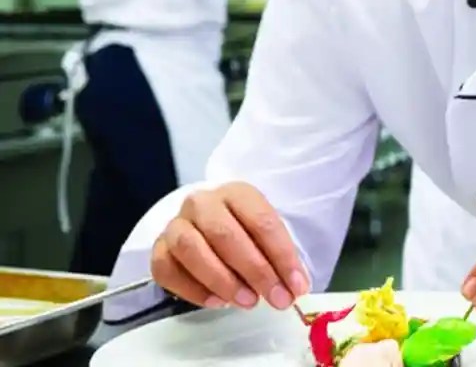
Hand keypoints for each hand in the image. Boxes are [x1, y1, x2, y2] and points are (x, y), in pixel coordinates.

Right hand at [151, 181, 309, 310]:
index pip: (262, 221)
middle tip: (276, 299)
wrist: (206, 225)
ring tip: (247, 301)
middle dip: (255, 271)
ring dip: (222, 281)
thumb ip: (279, 257)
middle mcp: (202, 203)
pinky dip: (193, 290)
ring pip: (191, 250)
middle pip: (225, 235)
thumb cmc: (245, 231)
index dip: (282, 256)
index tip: (297, 286)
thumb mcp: (266, 234)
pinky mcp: (159, 249)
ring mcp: (176, 225)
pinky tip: (216, 302)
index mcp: (237, 193)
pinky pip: (167, 270)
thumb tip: (294, 287)